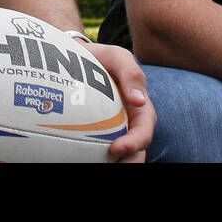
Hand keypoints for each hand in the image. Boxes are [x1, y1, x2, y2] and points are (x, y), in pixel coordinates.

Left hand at [82, 40, 154, 161]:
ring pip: (118, 156)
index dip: (134, 144)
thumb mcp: (116, 57)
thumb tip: (138, 101)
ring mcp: (114, 131)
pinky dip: (93, 156)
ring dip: (112, 162)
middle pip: (134, 152)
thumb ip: (130, 72)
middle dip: (126, 162)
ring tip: (93, 164)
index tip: (115, 149)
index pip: (143, 132)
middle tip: (107, 165)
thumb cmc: (101, 58)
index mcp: (140, 110)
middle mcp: (130, 124)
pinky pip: (96, 150)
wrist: (77, 59)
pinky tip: (78, 158)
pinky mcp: (97, 135)